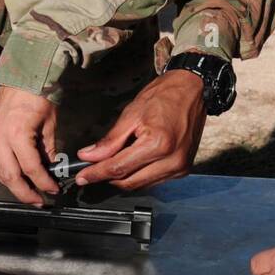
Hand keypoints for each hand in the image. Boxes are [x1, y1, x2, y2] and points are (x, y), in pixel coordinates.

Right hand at [0, 86, 58, 204]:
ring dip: (10, 186)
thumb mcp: (50, 124)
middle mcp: (0, 137)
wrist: (22, 73)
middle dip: (25, 193)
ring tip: (26, 193)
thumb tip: (51, 169)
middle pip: (9, 176)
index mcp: (17, 133)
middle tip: (39, 201)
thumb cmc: (38, 94)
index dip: (43, 183)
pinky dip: (1, 172)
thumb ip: (48, 150)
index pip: (31, 168)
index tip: (54, 190)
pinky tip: (12, 176)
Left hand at [74, 70, 205, 190]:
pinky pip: (153, 180)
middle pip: (129, 181)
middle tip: (92, 168)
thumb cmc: (165, 95)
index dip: (96, 174)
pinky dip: (139, 173)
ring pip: (140, 184)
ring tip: (114, 159)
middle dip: (108, 177)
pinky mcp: (183, 169)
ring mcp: (179, 167)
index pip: (119, 168)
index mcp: (158, 144)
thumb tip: (90, 156)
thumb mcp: (131, 114)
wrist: (191, 90)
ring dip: (124, 176)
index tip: (83, 177)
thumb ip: (110, 140)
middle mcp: (172, 160)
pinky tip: (133, 159)